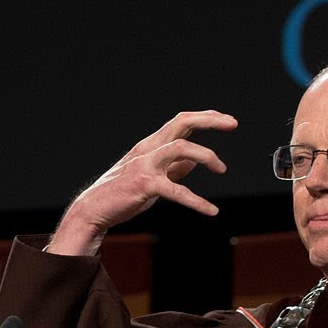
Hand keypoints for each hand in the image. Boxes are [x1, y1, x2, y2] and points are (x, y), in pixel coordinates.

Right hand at [50, 110, 237, 255]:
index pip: (182, 120)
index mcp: (152, 144)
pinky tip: (212, 210)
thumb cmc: (124, 192)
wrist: (94, 208)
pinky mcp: (145, 185)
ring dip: (206, 155)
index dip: (206, 117)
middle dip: (210, 120)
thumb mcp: (153, 175)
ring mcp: (146, 165)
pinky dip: (197, 201)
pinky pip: (177, 191)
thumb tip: (196, 163)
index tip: (228, 120)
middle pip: (182, 122)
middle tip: (233, 124)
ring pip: (181, 148)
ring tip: (223, 169)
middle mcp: (149, 148)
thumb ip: (175, 168)